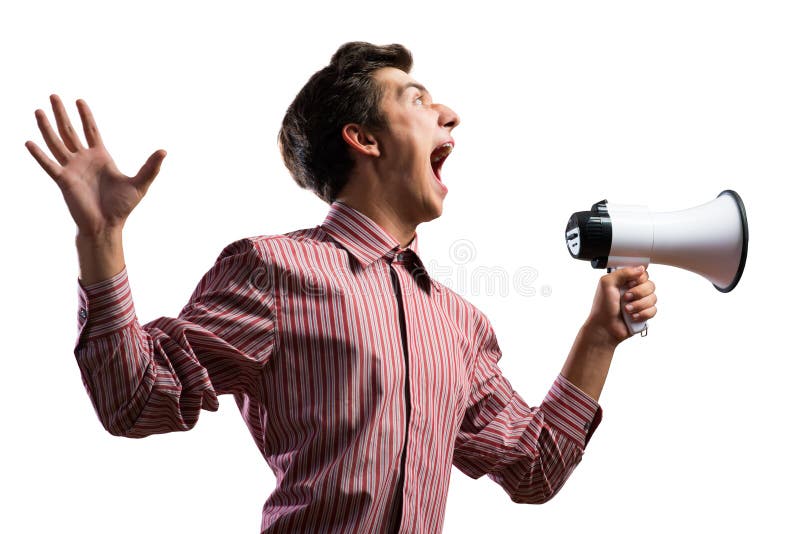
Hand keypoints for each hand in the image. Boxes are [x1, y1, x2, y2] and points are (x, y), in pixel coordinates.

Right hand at [25, 95, 165, 237]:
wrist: (107, 225)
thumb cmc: (122, 207)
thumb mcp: (140, 183)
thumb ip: (150, 167)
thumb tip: (164, 151)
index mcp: (101, 157)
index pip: (91, 130)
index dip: (85, 116)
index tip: (79, 100)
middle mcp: (84, 160)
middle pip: (70, 131)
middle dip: (62, 114)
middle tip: (54, 95)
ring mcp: (72, 169)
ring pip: (56, 143)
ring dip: (46, 127)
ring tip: (38, 110)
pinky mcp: (64, 180)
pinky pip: (49, 165)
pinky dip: (39, 154)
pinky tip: (29, 142)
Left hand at [585, 266, 657, 345]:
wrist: (604, 328)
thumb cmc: (602, 307)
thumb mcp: (607, 283)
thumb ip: (623, 272)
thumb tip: (640, 268)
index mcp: (625, 281)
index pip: (642, 273)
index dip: (638, 279)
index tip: (629, 284)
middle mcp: (634, 290)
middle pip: (650, 285)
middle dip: (638, 293)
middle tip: (625, 298)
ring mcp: (640, 302)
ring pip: (653, 298)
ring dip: (638, 305)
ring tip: (627, 309)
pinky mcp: (644, 314)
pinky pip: (653, 310)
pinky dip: (642, 314)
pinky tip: (632, 317)